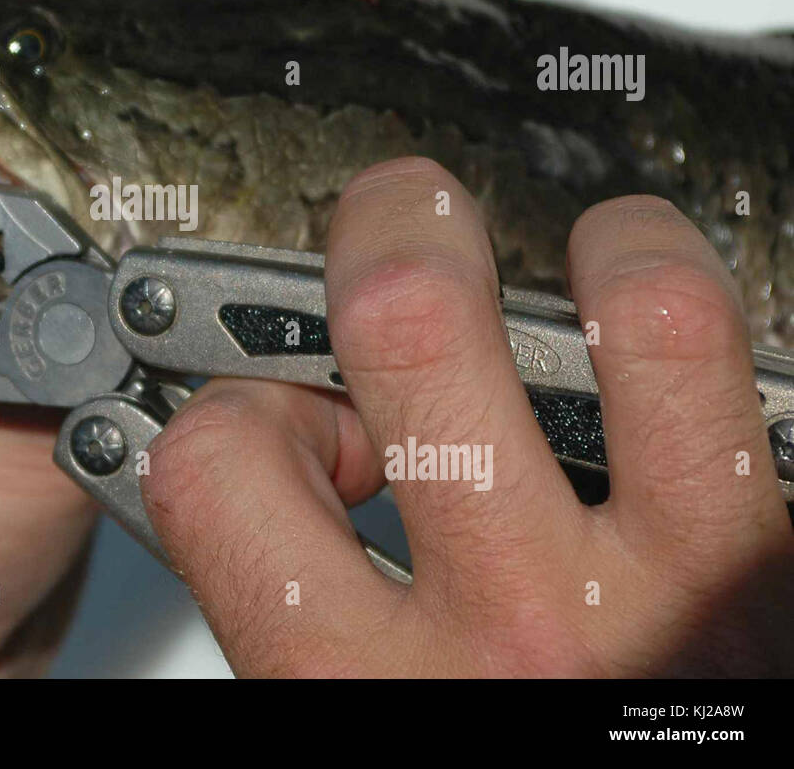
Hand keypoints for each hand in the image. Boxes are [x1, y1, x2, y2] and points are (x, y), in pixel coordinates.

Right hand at [141, 158, 793, 676]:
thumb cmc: (514, 760)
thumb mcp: (365, 721)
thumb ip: (304, 612)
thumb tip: (285, 486)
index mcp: (355, 689)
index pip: (216, 468)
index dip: (240, 407)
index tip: (295, 418)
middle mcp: (501, 638)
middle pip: (401, 327)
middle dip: (385, 236)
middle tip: (398, 241)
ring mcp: (651, 595)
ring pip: (605, 313)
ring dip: (587, 247)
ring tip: (557, 261)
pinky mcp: (766, 572)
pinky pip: (703, 357)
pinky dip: (658, 282)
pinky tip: (640, 312)